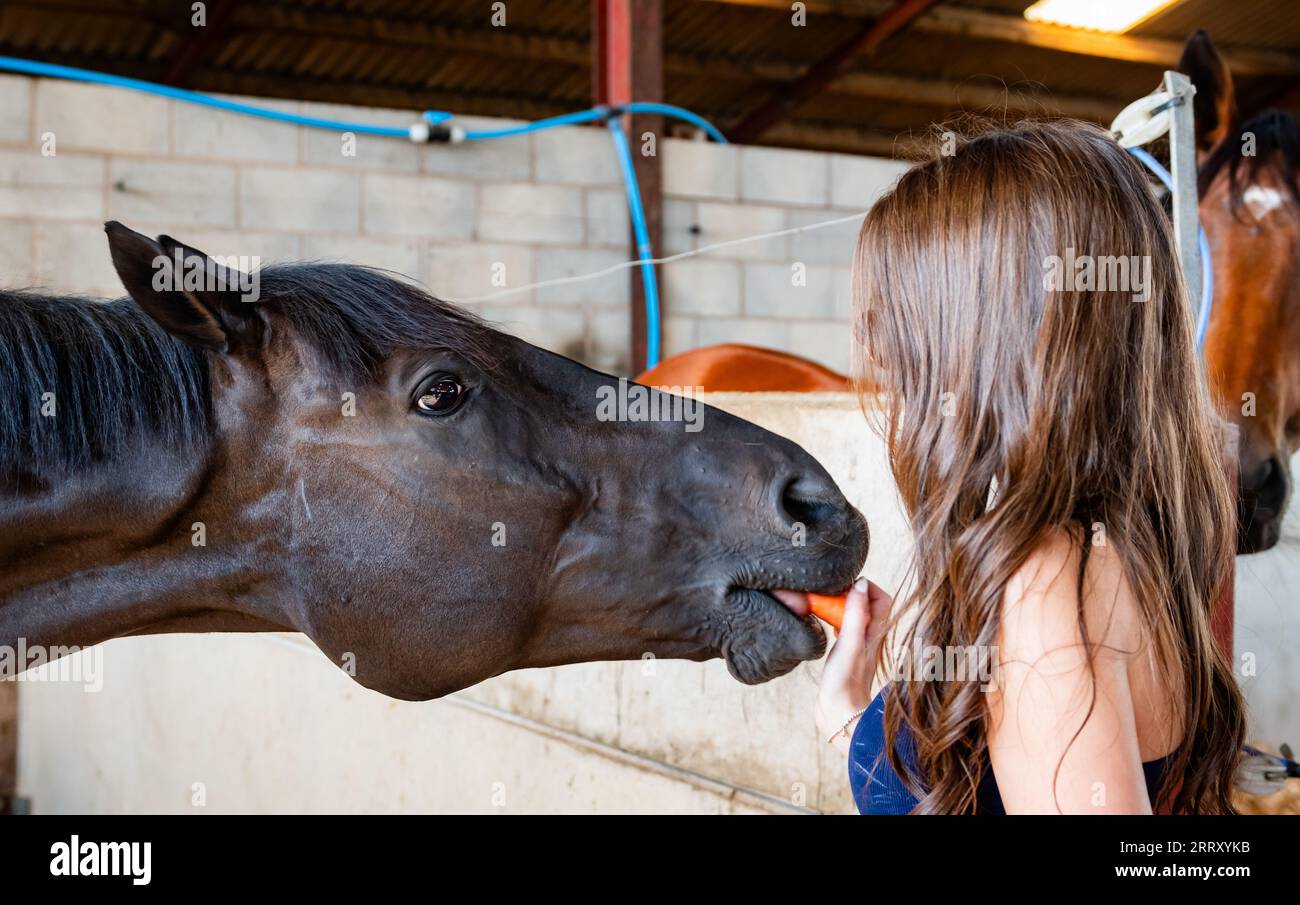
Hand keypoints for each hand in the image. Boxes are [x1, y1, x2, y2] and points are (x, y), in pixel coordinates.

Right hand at [815, 577, 892, 752]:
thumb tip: (860, 584)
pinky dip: (835, 620)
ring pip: (855, 616)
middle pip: (868, 604)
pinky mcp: (845, 655)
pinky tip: (824, 624)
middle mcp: (869, 637)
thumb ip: (855, 614)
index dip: (867, 587)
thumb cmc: (845, 682)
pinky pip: (844, 629)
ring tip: (825, 604)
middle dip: (851, 593)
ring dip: (842, 606)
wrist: (839, 714)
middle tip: (831, 592)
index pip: (882, 598)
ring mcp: (858, 646)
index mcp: (875, 632)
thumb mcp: (850, 643)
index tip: (846, 585)